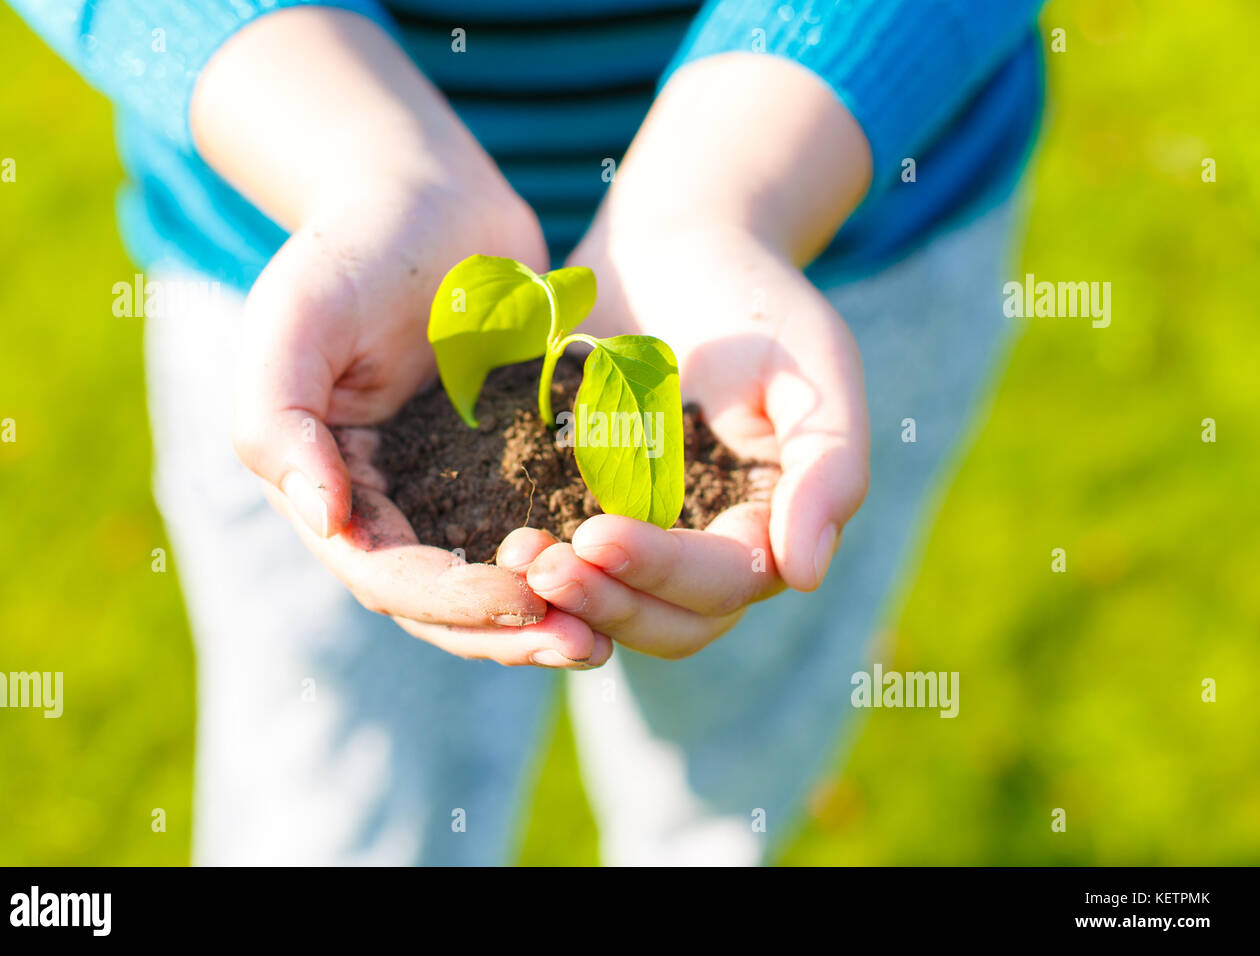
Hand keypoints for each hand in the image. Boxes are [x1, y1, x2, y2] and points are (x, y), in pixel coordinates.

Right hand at [194, 7, 610, 667]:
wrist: (431, 199)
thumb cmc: (356, 245)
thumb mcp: (299, 312)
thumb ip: (280, 416)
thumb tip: (326, 521)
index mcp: (328, 486)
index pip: (384, 573)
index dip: (451, 599)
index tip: (523, 595)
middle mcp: (386, 506)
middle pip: (442, 605)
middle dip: (507, 632)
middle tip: (584, 645)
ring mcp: (447, 495)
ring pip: (493, 587)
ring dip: (542, 621)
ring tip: (605, 639)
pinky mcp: (505, 472)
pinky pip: (540, 536)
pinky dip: (573, 568)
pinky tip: (621, 581)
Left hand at [496, 220, 869, 659]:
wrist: (672, 250)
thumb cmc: (754, 299)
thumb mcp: (812, 363)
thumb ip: (828, 465)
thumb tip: (803, 575)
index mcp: (768, 526)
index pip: (726, 581)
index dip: (665, 570)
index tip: (598, 533)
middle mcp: (707, 550)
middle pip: (669, 623)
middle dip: (607, 603)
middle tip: (542, 567)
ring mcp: (643, 539)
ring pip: (612, 612)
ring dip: (565, 603)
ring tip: (511, 561)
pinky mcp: (581, 516)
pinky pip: (561, 568)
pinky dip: (529, 573)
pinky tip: (486, 547)